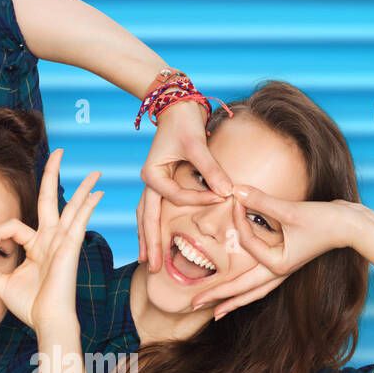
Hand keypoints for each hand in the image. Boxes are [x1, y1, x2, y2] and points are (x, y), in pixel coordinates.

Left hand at [0, 148, 102, 332]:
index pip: (13, 226)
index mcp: (36, 247)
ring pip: (71, 208)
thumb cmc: (29, 305)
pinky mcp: (70, 249)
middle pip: (51, 200)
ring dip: (83, 188)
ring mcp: (62, 243)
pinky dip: (88, 207)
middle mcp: (51, 241)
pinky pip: (79, 223)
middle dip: (52, 175)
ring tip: (95, 172)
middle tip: (58, 152)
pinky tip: (98, 194)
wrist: (47, 321)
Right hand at [138, 99, 233, 270]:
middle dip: (150, 242)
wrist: (175, 105)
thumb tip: (227, 192)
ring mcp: (153, 183)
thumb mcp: (197, 144)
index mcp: (153, 173)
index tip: (221, 196)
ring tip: (147, 261)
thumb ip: (211, 169)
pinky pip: (154, 209)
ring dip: (147, 238)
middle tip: (152, 267)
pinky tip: (153, 241)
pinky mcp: (161, 182)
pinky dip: (152, 226)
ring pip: (146, 216)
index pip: (175, 196)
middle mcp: (149, 181)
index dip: (197, 198)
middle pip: (147, 217)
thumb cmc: (184, 121)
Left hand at [191, 188, 370, 319]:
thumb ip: (262, 201)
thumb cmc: (325, 220)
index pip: (248, 243)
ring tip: (214, 313)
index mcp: (279, 263)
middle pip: (243, 290)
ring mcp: (282, 269)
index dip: (240, 219)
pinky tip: (238, 291)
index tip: (234, 197)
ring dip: (233, 300)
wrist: (352, 225)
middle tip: (192, 305)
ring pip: (253, 291)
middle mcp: (278, 271)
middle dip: (218, 297)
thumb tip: (236, 190)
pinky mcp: (286, 261)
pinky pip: (262, 280)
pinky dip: (248, 288)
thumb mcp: (292, 210)